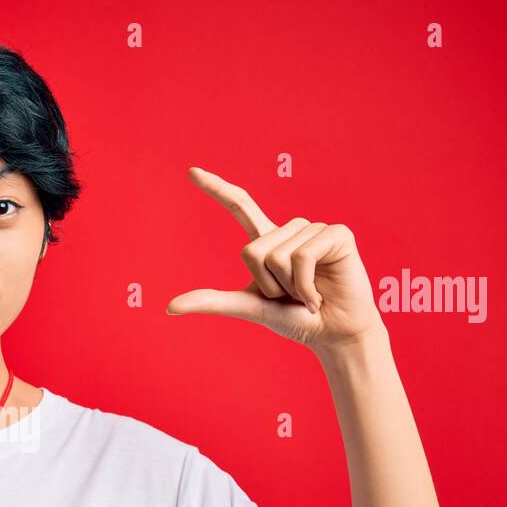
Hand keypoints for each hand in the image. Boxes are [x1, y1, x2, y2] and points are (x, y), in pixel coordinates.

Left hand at [166, 167, 385, 355]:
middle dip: (267, 283)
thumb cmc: (294, 319)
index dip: (216, 188)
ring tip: (308, 294)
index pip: (240, 206)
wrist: (331, 334)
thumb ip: (212, 301)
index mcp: (268, 241)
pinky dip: (305, 285)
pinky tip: (319, 294)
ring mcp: (315, 229)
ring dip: (289, 287)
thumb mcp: (249, 306)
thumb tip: (169, 307)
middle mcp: (290, 229)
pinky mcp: (337, 234)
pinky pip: (302, 256)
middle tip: (290, 296)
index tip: (191, 171)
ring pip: (278, 255)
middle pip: (253, 250)